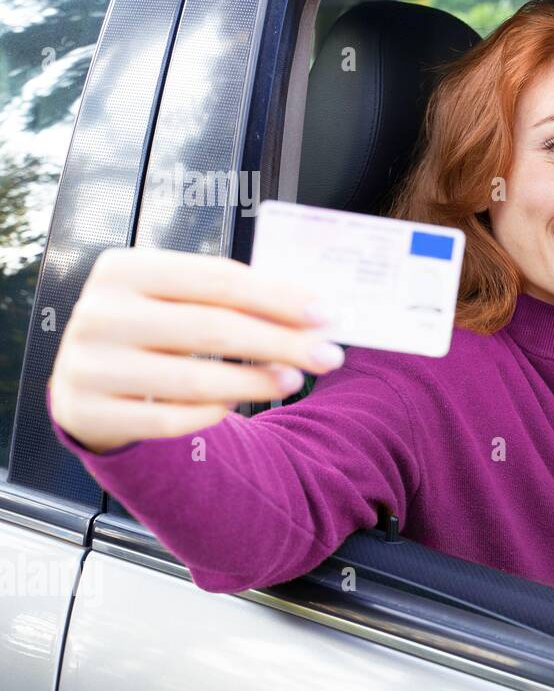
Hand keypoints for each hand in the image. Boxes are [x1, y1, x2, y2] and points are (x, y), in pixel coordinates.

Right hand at [49, 247, 345, 454]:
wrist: (87, 381)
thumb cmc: (151, 332)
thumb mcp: (179, 301)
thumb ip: (233, 299)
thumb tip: (313, 312)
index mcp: (124, 269)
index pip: (217, 278)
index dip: (277, 296)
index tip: (325, 314)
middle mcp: (100, 314)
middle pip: (212, 327)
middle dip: (281, 342)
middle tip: (328, 356)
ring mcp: (88, 366)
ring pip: (194, 379)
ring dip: (256, 381)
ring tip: (293, 380)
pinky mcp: (90, 413)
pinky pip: (170, 420)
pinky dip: (211, 413)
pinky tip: (235, 405)